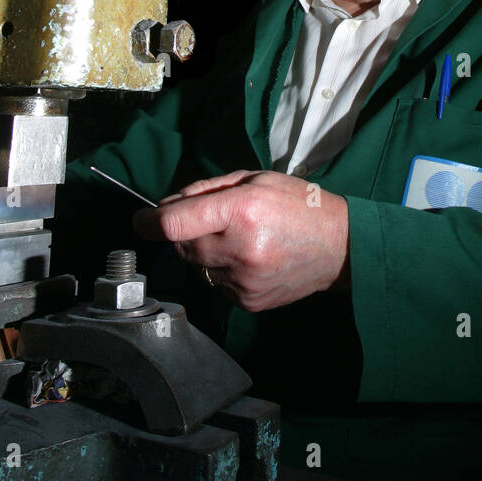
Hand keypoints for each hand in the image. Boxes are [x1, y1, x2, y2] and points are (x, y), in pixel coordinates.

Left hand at [132, 170, 349, 311]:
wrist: (341, 248)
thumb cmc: (299, 205)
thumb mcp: (256, 179)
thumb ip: (208, 190)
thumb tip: (168, 205)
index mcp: (242, 210)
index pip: (177, 224)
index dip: (151, 222)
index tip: (140, 221)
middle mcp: (240, 249)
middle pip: (183, 246)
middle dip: (186, 233)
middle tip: (211, 221)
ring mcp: (244, 280)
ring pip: (198, 267)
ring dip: (205, 253)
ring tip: (238, 239)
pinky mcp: (248, 301)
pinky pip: (216, 284)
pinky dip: (222, 270)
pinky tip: (248, 258)